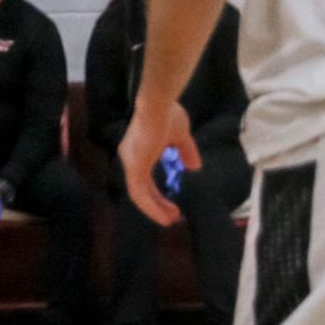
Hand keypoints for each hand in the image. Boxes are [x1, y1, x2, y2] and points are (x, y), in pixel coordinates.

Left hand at [119, 100, 201, 225]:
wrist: (159, 105)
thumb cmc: (168, 114)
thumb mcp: (180, 136)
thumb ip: (185, 152)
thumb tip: (194, 167)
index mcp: (137, 149)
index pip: (144, 178)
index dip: (156, 193)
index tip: (171, 204)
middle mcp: (130, 157)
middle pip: (141, 188)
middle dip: (157, 203)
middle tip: (173, 215)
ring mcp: (131, 163)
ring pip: (139, 194)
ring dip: (155, 208)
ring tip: (170, 219)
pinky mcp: (135, 167)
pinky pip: (140, 194)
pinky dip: (151, 207)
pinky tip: (164, 216)